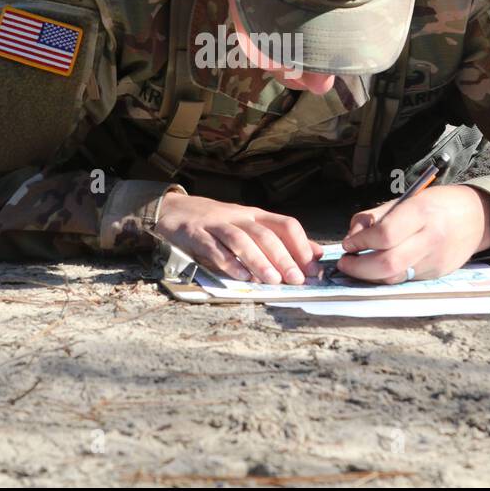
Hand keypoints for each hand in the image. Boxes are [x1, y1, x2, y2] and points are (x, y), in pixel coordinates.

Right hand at [155, 192, 323, 284]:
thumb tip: (316, 254)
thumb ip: (280, 240)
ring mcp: (216, 224)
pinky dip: (229, 263)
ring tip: (272, 280)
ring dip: (259, 260)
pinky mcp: (196, 234)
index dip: (301, 245)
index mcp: (255, 215)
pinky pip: (214, 247)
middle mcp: (239, 217)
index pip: (285, 224)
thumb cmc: (216, 223)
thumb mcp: (249, 227)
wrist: (173, 210)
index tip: (312, 269)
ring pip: (241, 239)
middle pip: (265, 234)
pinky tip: (241, 277)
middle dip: (283, 257)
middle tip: (296, 279)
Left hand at [337, 185, 489, 283]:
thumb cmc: (436, 205)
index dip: (360, 242)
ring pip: (394, 277)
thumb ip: (375, 217)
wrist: (476, 217)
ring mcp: (436, 260)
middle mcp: (431, 238)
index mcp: (421, 213)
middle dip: (359, 268)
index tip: (348, 244)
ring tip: (357, 266)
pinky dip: (387, 276)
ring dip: (369, 276)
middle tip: (345, 262)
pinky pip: (405, 280)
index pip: (385, 235)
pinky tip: (377, 269)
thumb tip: (351, 238)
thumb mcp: (406, 199)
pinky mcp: (437, 275)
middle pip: (388, 263)